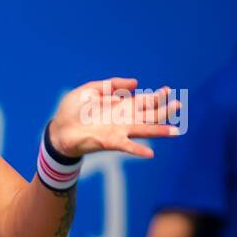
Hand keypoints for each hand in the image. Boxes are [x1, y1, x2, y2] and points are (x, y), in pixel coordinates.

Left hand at [48, 78, 180, 159]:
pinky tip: (150, 154)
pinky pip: (126, 146)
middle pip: (148, 115)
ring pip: (143, 130)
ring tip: (175, 130)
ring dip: (159, 130)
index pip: (143, 101)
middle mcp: (122, 119)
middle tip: (179, 105)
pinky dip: (137, 150)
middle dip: (164, 111)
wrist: (57, 129)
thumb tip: (135, 83)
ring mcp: (118, 131)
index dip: (156, 96)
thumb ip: (111, 84)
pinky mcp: (109, 141)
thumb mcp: (90, 90)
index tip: (168, 90)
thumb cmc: (72, 111)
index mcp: (119, 106)